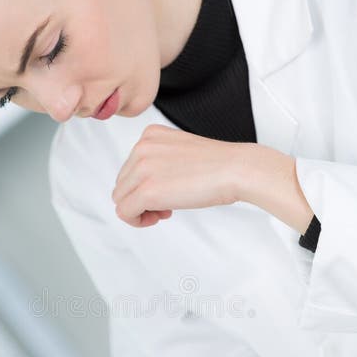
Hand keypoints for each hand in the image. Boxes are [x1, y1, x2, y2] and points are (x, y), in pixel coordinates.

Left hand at [112, 124, 247, 227]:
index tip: (165, 192)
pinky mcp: (146, 191)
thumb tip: (145, 186)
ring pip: (121, 199)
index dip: (144, 185)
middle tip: (166, 206)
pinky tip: (159, 217)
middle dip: (141, 199)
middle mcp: (141, 148)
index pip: (129, 167)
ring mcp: (142, 169)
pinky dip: (138, 221)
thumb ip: (159, 162)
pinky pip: (125, 212)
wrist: (236, 169)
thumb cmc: (218, 164)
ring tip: (165, 211)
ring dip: (140, 210)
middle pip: (122, 184)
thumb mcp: (181, 152)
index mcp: (150, 135)